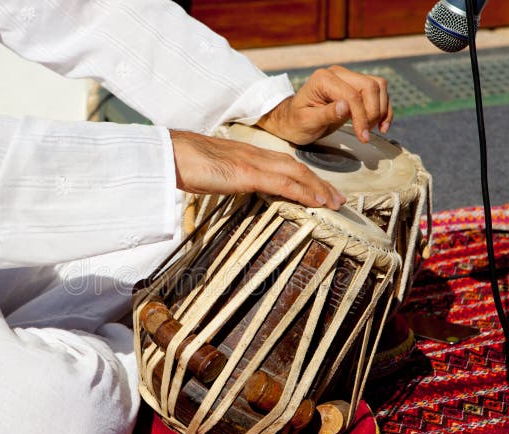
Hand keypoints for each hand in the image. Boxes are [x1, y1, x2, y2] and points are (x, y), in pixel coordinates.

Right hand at [170, 130, 345, 209]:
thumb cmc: (183, 164)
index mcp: (248, 155)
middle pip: (297, 167)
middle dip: (320, 183)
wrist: (169, 154)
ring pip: (295, 173)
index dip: (306, 177)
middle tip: (339, 199)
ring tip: (335, 203)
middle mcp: (255, 155)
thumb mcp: (212, 172)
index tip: (320, 190)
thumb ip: (228, 178)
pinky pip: (282, 183)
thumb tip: (233, 186)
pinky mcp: (247, 173)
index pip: (285, 165)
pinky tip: (317, 202)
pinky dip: (303, 192)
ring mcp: (252, 163)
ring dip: (319, 188)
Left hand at [256, 66, 392, 144]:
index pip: (352, 95)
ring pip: (378, 86)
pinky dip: (383, 108)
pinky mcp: (355, 87)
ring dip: (381, 109)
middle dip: (373, 112)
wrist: (291, 121)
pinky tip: (381, 125)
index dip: (361, 116)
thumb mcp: (306, 122)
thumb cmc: (295, 122)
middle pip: (370, 86)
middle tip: (366, 134)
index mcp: (323, 79)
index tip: (363, 137)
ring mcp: (347, 78)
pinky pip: (377, 92)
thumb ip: (325, 114)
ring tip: (374, 130)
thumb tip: (345, 107)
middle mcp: (337, 74)